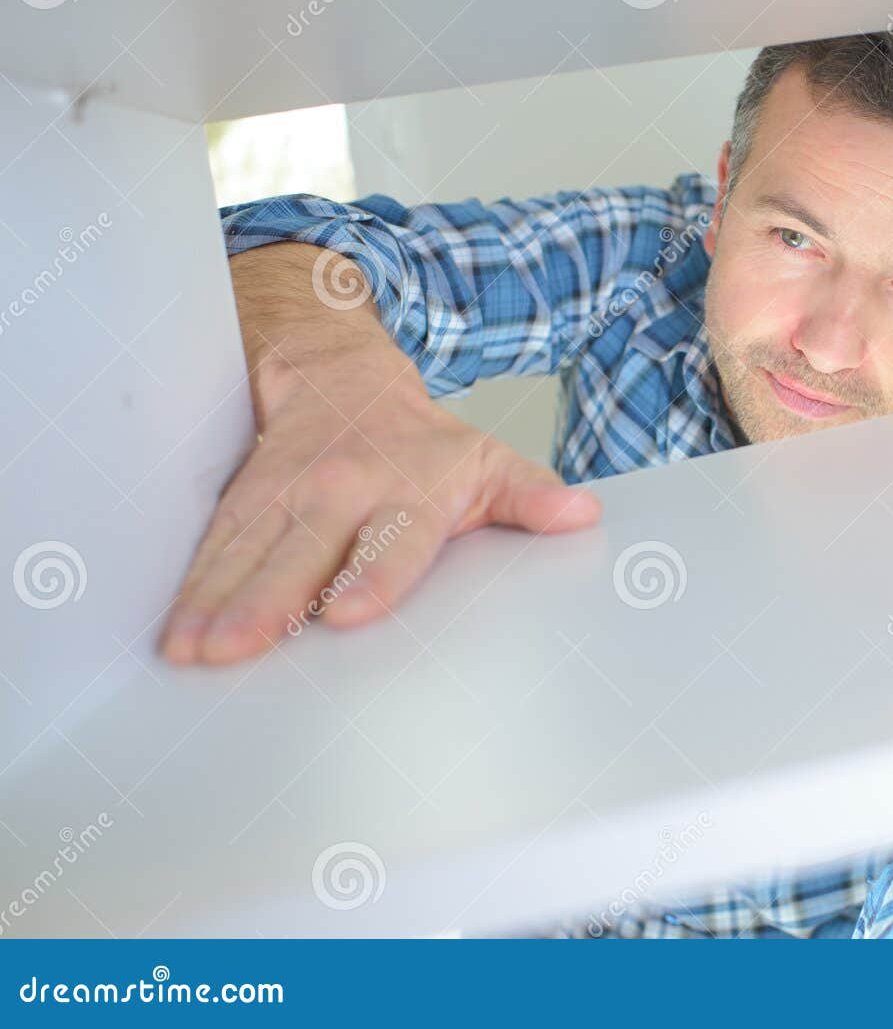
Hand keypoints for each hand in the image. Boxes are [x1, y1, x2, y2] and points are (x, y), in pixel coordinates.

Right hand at [158, 244, 600, 663]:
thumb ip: (530, 496)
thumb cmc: (428, 447)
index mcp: (411, 488)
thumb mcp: (489, 463)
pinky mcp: (246, 499)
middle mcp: (343, 487)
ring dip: (215, 600)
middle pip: (304, 549)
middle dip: (267, 598)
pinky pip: (216, 545)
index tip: (347, 611)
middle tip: (235, 647)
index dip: (372, 574)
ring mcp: (288, 492)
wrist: (346, 380)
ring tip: (190, 650)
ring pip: (248, 549)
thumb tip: (581, 514)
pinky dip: (192, 588)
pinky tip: (174, 632)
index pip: (393, 538)